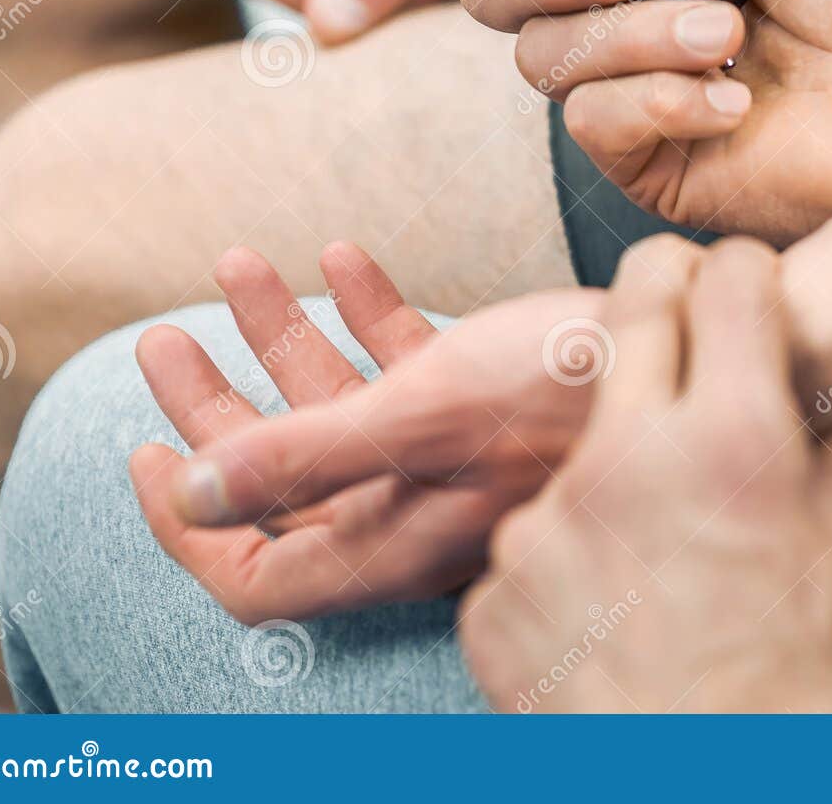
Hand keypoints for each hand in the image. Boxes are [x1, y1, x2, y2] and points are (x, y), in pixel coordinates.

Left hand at [129, 242, 602, 622]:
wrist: (688, 347)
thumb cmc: (567, 390)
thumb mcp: (421, 418)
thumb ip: (302, 460)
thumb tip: (187, 495)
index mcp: (390, 539)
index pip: (257, 572)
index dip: (185, 529)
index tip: (144, 453)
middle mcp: (414, 508)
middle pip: (282, 478)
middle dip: (214, 406)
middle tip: (165, 340)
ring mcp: (452, 458)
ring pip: (340, 409)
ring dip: (282, 338)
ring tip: (238, 265)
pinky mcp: (491, 405)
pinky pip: (406, 368)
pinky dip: (366, 315)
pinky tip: (345, 259)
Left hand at [461, 236, 831, 712]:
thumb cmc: (804, 701)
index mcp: (732, 443)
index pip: (727, 280)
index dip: (748, 275)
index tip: (750, 292)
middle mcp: (623, 462)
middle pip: (630, 307)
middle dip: (668, 300)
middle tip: (693, 332)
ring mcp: (541, 528)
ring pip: (578, 438)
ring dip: (619, 462)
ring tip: (664, 549)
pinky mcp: (491, 595)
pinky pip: (533, 539)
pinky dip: (572, 556)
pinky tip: (617, 612)